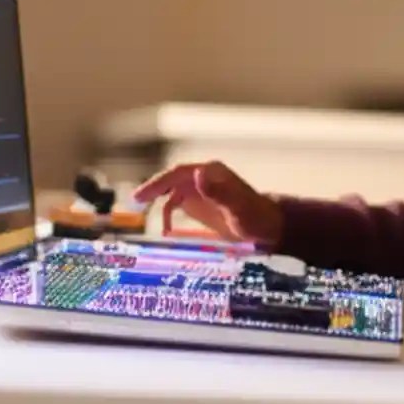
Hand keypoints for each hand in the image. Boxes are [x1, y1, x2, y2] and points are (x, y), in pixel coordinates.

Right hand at [132, 161, 283, 245]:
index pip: (177, 173)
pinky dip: (168, 214)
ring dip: (157, 200)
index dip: (157, 182)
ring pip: (171, 191)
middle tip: (134, 201)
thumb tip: (196, 173)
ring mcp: (201, 190)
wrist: (269, 228)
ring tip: (143, 213)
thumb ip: (218, 191)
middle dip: (152, 189)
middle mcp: (203, 178)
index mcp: (210, 173)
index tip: (142, 195)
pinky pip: (178, 204)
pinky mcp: (201, 204)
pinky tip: (166, 229)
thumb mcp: (237, 207)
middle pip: (171, 180)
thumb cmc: (256, 218)